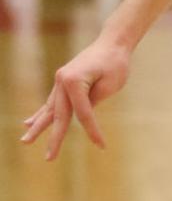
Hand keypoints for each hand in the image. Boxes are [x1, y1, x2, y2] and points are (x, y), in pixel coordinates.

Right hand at [19, 36, 131, 160]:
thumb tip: (81, 117)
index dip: (92, 131)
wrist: (112, 42)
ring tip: (26, 141)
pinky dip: (41, 113)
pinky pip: (50, 102)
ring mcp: (60, 81)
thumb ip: (93, 102)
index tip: (102, 145)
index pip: (83, 114)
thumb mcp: (110, 85)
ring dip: (38, 126)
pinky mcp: (62, 82)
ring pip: (50, 109)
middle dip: (54, 138)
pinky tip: (29, 123)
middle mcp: (62, 80)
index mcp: (74, 81)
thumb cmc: (116, 63)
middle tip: (49, 158)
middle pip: (59, 115)